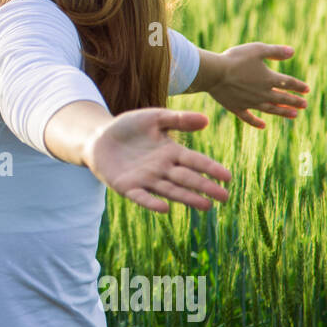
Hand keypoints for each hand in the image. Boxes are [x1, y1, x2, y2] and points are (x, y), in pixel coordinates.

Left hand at [82, 108, 231, 212]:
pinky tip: (164, 208)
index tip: (227, 176)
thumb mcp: (154, 118)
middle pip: (187, 178)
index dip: (210, 168)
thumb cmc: (129, 127)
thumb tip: (205, 119)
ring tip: (206, 206)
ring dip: (187, 198)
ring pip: (170, 190)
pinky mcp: (127, 187)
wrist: (98, 137)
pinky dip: (151, 202)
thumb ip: (178, 119)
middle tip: (224, 197)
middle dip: (205, 187)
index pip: (195, 161)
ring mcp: (145, 179)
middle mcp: (162, 169)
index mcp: (171, 152)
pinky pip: (141, 196)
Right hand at [211, 43, 309, 128]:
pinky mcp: (237, 108)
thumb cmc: (235, 59)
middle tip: (304, 105)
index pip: (288, 83)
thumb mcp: (257, 49)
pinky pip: (249, 118)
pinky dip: (256, 122)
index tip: (307, 90)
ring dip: (283, 112)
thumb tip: (292, 52)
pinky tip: (263, 126)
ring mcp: (250, 102)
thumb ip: (275, 51)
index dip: (299, 86)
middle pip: (282, 98)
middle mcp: (262, 93)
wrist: (213, 73)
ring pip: (271, 109)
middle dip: (295, 101)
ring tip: (294, 115)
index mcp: (269, 78)